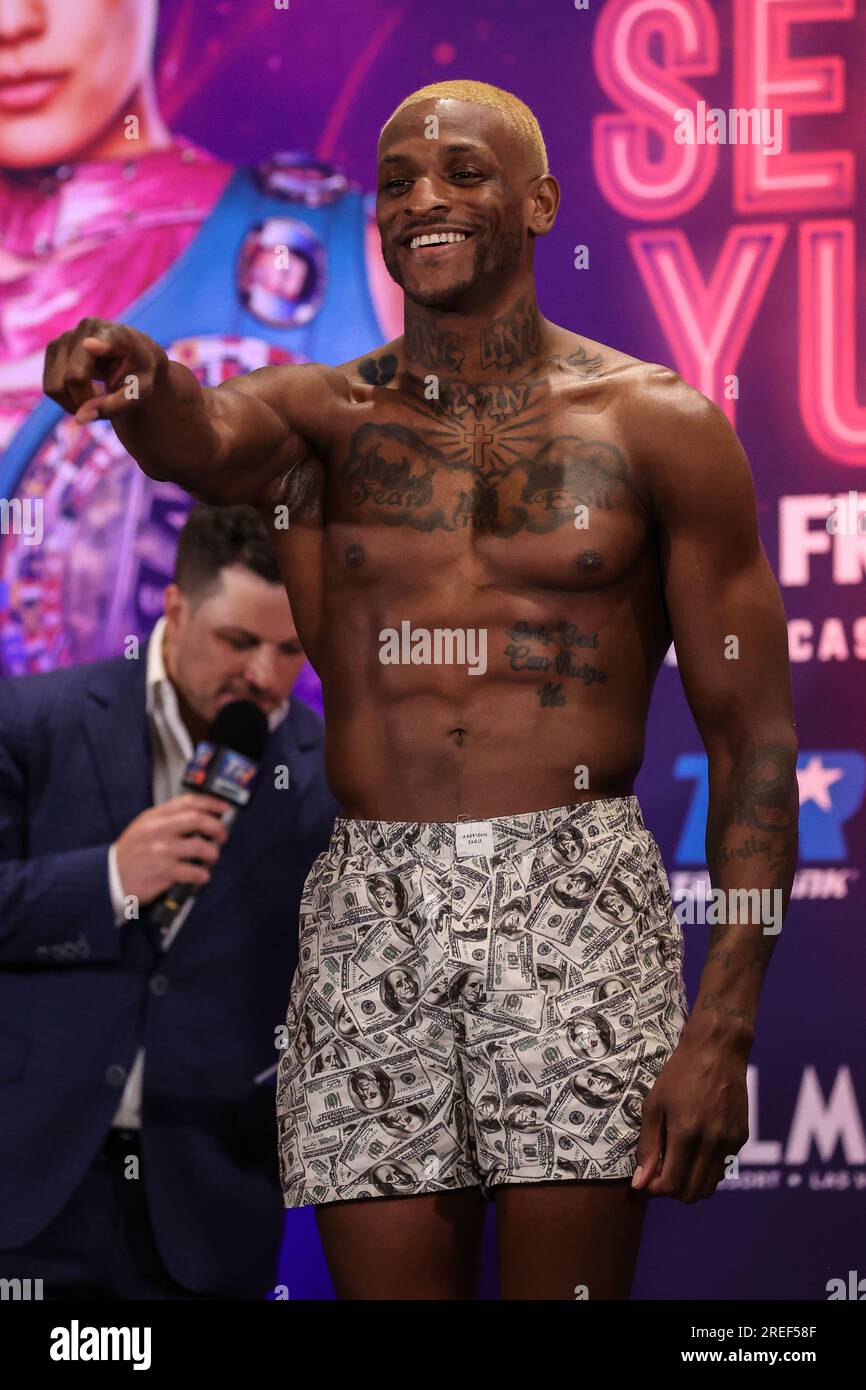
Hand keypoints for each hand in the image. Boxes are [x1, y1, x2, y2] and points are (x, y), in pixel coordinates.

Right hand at [43, 316, 166, 424]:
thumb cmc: (138, 374)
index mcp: (119, 336)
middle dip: (85, 400)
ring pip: (56, 386)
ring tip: (96, 394)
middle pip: (74, 378)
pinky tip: (83, 389)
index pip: (107, 339)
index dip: (98, 344)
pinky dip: (66, 398)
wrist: (130, 355)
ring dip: (75, 402)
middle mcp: (87, 329)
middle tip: (105, 401)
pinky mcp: (52, 347)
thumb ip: (115, 405)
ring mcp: (65, 336)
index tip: (89, 344)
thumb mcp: (138, 393)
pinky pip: (50, 387)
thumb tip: (79, 418)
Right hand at [113, 793, 229, 907]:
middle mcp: (158, 830)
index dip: (211, 803)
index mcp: (154, 816)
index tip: (224, 808)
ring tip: (211, 858)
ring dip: (212, 853)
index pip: (188, 801)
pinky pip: (193, 871)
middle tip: (222, 836)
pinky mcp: (162, 872)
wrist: (110, 877)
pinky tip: (201, 876)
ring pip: (199, 846)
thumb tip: (200, 816)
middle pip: (197, 819)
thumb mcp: (144, 827)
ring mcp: (160, 851)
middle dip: (217, 827)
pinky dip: (202, 875)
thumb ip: (168, 819)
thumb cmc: (132, 853)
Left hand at [630, 1026, 749, 1201]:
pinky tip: (696, 1149)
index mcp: (686, 1134)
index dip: (657, 1189)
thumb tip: (640, 1182)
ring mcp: (730, 1142)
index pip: (673, 1185)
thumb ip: (648, 1145)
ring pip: (710, 1186)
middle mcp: (712, 1143)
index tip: (649, 1178)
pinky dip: (707, 1169)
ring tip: (679, 1162)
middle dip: (674, 1190)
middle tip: (662, 1172)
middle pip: (693, 1193)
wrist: (717, 1050)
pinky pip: (723, 1168)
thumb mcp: (654, 1104)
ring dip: (692, 1183)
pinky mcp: (742, 1137)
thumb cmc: (679, 1074)